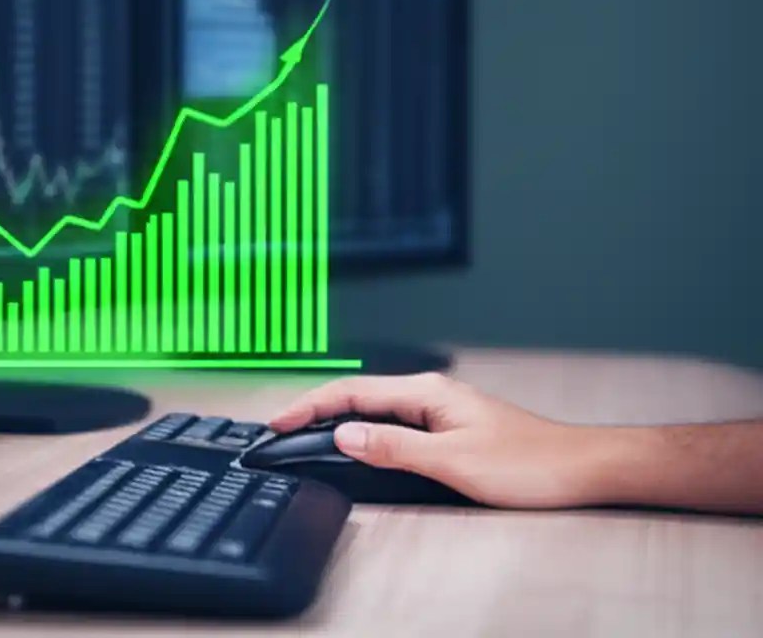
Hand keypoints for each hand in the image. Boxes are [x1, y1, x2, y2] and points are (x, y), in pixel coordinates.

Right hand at [269, 373, 605, 508]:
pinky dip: (364, 431)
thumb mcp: (453, 460)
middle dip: (315, 409)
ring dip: (338, 419)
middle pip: (358, 395)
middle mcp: (431, 395)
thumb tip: (344, 435)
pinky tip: (357, 444)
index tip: (279, 420)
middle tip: (280, 427)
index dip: (310, 406)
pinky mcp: (449, 429)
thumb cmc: (530, 463)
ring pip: (374, 409)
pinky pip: (393, 424)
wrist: (582, 469)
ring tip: (306, 432)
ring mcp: (441, 411)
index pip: (352, 392)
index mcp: (427, 393)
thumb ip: (394, 447)